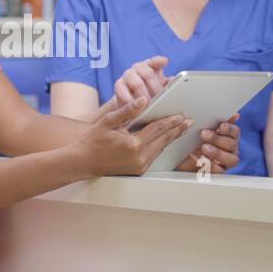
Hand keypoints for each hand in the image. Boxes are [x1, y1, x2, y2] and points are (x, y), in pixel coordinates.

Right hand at [74, 96, 193, 176]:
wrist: (84, 160)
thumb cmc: (94, 140)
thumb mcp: (108, 121)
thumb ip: (127, 110)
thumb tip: (143, 100)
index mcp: (133, 144)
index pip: (158, 130)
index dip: (171, 121)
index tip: (181, 115)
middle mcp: (139, 157)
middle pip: (164, 140)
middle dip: (177, 129)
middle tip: (189, 121)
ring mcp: (140, 166)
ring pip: (161, 148)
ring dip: (172, 138)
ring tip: (182, 129)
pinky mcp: (139, 170)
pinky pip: (155, 155)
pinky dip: (162, 145)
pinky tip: (167, 139)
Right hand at [111, 56, 171, 106]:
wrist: (130, 102)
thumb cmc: (148, 93)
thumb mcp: (158, 88)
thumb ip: (166, 84)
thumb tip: (173, 81)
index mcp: (149, 66)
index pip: (154, 61)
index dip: (158, 61)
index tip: (165, 62)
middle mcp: (137, 68)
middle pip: (148, 74)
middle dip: (155, 89)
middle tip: (160, 101)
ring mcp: (127, 75)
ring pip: (137, 84)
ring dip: (144, 96)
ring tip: (150, 106)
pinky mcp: (118, 85)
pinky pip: (124, 93)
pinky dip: (132, 102)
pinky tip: (137, 109)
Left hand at [175, 113, 240, 173]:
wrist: (184, 159)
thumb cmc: (196, 142)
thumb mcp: (203, 129)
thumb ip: (216, 122)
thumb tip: (234, 115)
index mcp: (230, 137)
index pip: (235, 132)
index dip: (229, 129)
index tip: (220, 126)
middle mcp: (231, 150)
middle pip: (232, 145)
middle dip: (218, 139)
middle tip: (203, 134)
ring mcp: (226, 162)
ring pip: (231, 159)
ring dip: (217, 153)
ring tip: (204, 148)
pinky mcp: (219, 173)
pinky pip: (219, 171)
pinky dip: (210, 164)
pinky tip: (200, 159)